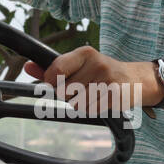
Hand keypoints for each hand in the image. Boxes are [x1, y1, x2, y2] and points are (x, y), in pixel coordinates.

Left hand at [23, 47, 160, 110]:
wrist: (136, 80)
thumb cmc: (101, 72)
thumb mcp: (79, 65)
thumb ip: (53, 67)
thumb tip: (27, 67)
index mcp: (85, 53)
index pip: (56, 69)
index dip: (50, 81)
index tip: (55, 83)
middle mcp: (97, 63)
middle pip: (64, 91)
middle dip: (68, 95)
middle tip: (81, 90)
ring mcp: (107, 80)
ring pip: (76, 104)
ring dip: (81, 105)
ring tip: (93, 95)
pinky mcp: (115, 95)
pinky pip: (90, 110)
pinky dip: (92, 110)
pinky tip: (101, 101)